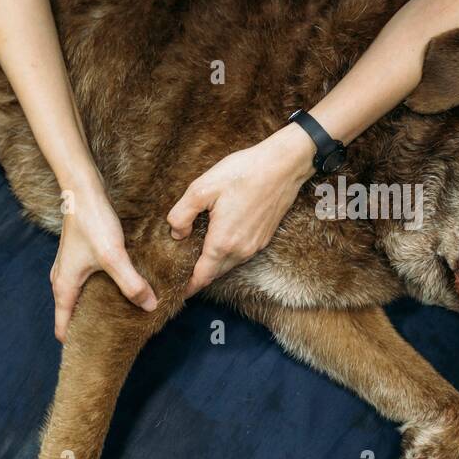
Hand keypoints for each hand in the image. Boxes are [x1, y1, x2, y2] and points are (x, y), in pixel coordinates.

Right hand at [50, 181, 157, 342]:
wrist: (83, 191)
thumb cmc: (92, 222)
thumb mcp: (113, 256)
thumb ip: (131, 284)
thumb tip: (149, 306)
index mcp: (64, 288)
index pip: (64, 327)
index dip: (77, 344)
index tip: (92, 357)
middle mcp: (63, 281)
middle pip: (73, 315)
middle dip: (90, 329)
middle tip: (112, 342)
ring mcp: (71, 269)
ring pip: (81, 299)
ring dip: (97, 310)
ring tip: (119, 321)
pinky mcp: (81, 257)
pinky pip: (89, 284)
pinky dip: (101, 293)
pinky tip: (121, 293)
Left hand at [167, 123, 314, 295]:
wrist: (283, 165)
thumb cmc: (243, 172)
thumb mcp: (202, 188)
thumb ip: (182, 214)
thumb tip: (177, 233)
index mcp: (223, 241)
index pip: (202, 276)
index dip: (188, 287)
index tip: (176, 294)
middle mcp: (241, 249)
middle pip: (215, 273)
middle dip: (198, 278)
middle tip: (181, 277)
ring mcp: (255, 245)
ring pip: (229, 265)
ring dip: (213, 266)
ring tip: (197, 260)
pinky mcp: (264, 238)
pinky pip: (241, 255)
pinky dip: (227, 256)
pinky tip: (219, 243)